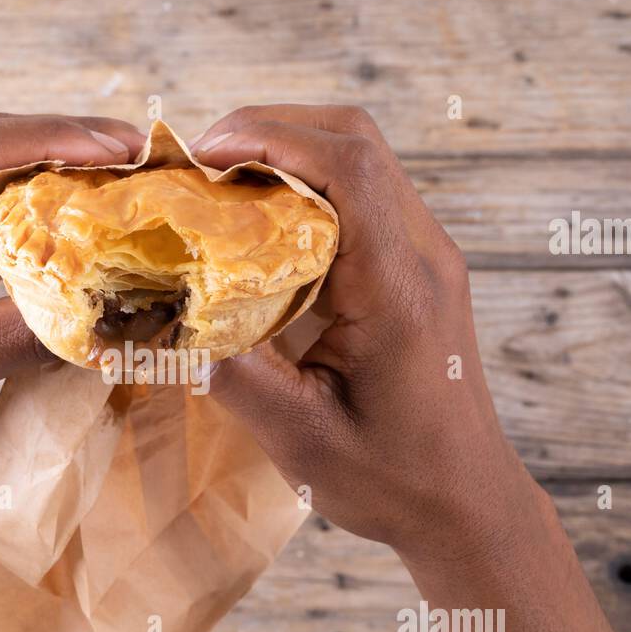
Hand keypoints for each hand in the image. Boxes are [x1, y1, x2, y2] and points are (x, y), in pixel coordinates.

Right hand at [193, 104, 539, 562]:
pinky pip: (361, 196)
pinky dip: (304, 188)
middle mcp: (423, 254)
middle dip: (268, 130)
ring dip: (286, 154)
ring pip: (358, 159)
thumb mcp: (300, 438)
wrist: (467, 501)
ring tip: (217, 187)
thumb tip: (163, 317)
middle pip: (354, 139)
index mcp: (399, 289)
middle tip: (196, 167)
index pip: (348, 166)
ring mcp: (426, 255)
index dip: (270, 138)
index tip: (201, 156)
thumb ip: (233, 374)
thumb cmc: (393, 480)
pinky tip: (257, 224)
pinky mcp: (415, 267)